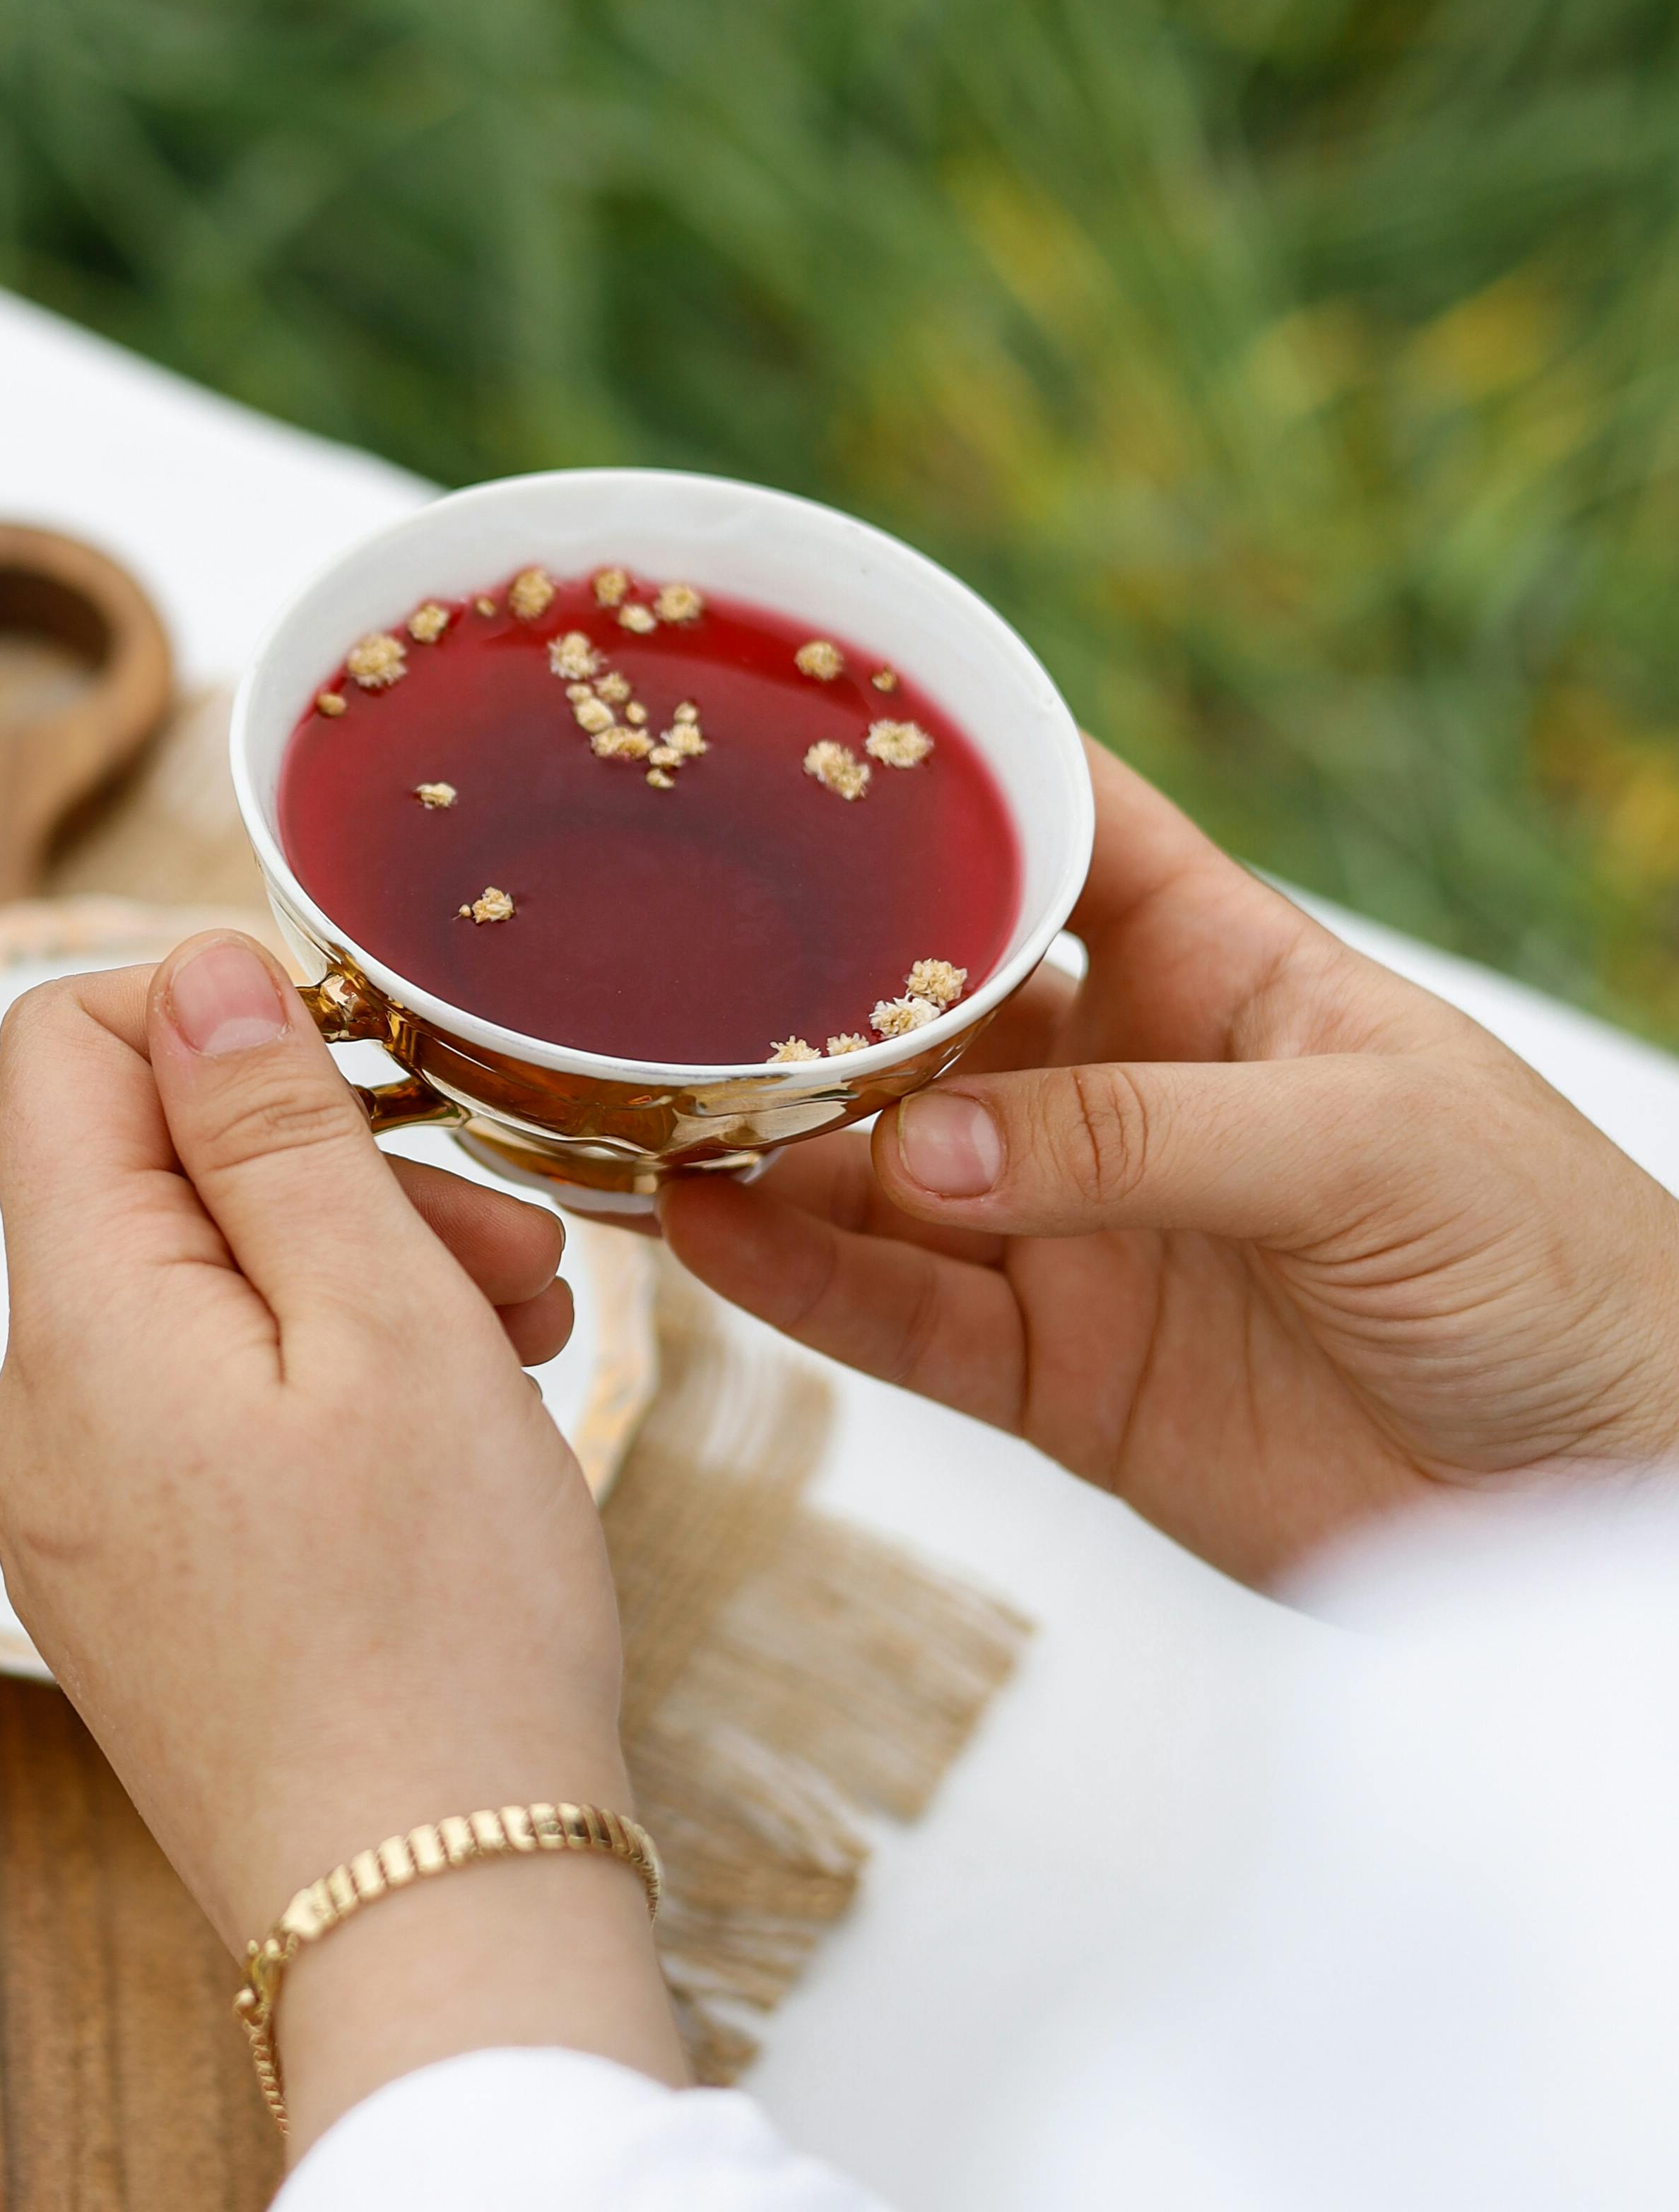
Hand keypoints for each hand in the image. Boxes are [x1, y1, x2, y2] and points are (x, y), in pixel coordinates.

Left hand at [0, 930, 686, 2152]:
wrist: (434, 1925)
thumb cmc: (440, 1630)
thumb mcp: (386, 1325)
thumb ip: (274, 1133)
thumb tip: (189, 973)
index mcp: (70, 1328)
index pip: (57, 1052)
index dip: (214, 1017)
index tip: (382, 1071)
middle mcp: (27, 1419)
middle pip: (142, 1183)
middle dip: (331, 1169)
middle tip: (516, 1248)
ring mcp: (71, 1522)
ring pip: (194, 1305)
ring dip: (355, 1280)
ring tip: (517, 1346)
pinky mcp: (131, 1598)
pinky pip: (203, 1423)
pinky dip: (327, 1389)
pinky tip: (454, 1437)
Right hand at [661, 740, 1678, 1584]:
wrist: (1607, 1492)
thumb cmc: (1552, 1266)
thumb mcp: (1365, 1151)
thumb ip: (1139, 1138)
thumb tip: (925, 1149)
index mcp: (1223, 969)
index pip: (1057, 832)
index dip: (940, 776)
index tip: (790, 719)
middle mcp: (1128, 1085)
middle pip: (925, 1007)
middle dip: (800, 979)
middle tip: (656, 950)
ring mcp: (1082, 1233)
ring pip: (879, 1168)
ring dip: (762, 1138)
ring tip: (631, 1101)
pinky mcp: (1062, 1380)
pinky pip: (899, 1319)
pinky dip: (797, 1282)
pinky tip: (701, 1230)